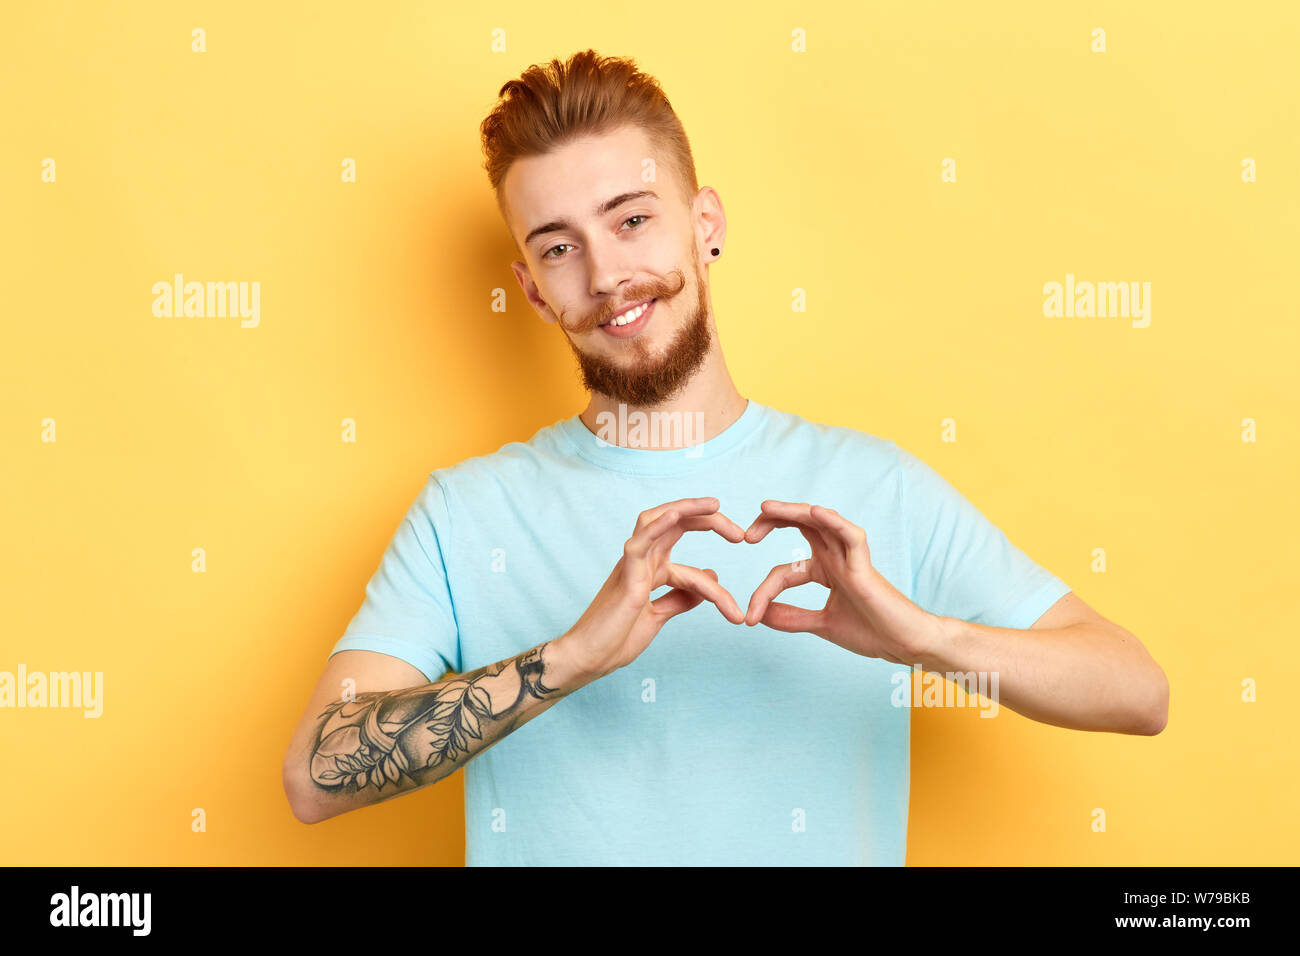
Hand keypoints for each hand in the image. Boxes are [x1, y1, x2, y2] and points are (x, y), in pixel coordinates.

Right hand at [562, 497, 746, 679]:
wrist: (590, 659)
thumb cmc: (617, 638)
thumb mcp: (659, 615)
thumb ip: (681, 598)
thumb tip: (711, 578)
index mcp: (651, 566)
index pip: (683, 536)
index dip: (714, 533)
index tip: (741, 538)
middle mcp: (642, 559)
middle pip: (675, 521)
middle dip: (707, 518)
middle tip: (740, 532)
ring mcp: (632, 565)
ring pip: (656, 520)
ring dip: (686, 509)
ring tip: (715, 505)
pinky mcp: (625, 576)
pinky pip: (639, 542)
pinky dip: (657, 526)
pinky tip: (676, 515)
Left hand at [742, 500, 945, 665]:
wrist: (904, 646)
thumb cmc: (871, 632)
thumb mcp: (821, 625)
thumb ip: (791, 618)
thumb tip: (758, 616)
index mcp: (825, 570)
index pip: (784, 569)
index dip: (763, 591)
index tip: (749, 616)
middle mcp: (836, 558)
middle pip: (801, 526)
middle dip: (771, 522)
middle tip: (744, 534)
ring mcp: (851, 559)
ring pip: (821, 523)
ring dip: (793, 512)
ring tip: (766, 508)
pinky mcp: (866, 566)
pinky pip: (851, 536)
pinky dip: (835, 522)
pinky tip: (816, 513)